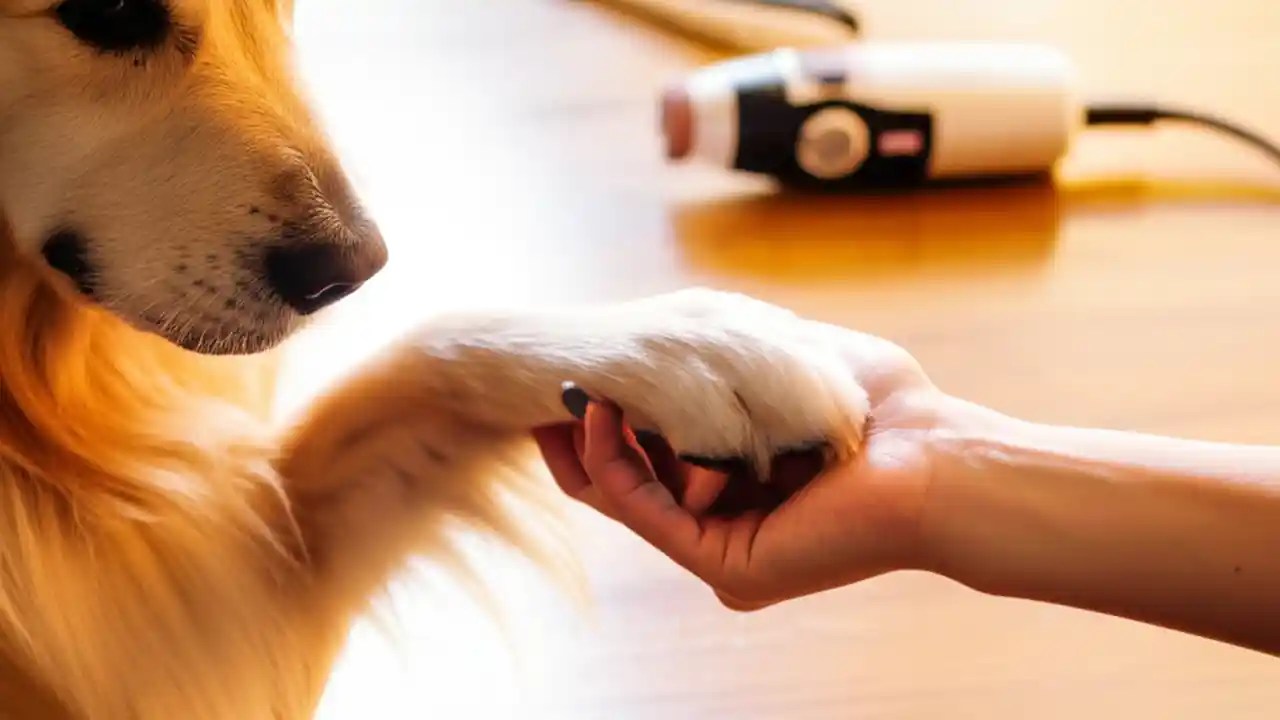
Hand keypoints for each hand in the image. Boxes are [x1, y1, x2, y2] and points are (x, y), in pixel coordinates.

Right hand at [533, 324, 962, 610]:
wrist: (934, 454)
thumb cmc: (882, 405)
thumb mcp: (794, 362)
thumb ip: (738, 361)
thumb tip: (682, 336)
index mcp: (746, 489)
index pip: (660, 455)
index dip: (615, 416)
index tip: (582, 374)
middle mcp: (729, 524)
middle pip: (633, 481)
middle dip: (583, 434)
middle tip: (548, 386)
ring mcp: (723, 548)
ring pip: (630, 498)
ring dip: (586, 446)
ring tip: (558, 393)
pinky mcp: (722, 562)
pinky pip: (644, 511)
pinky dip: (612, 463)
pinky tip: (596, 413)